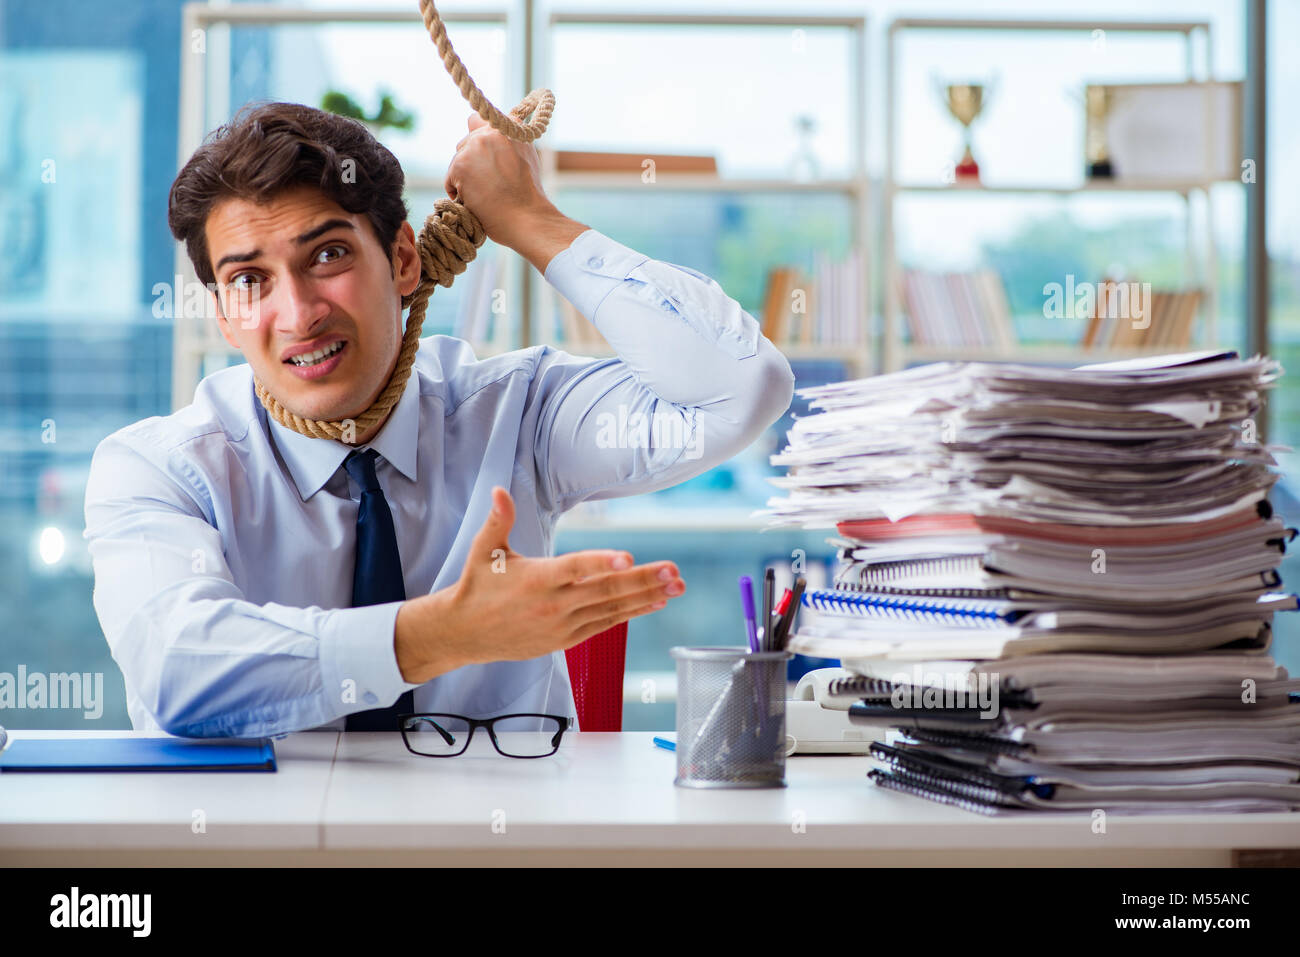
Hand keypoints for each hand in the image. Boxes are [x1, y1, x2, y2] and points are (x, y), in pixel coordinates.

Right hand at [395, 486, 685, 680]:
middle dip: (643, 580)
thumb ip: (498, 520)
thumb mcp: (484, 550)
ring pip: (611, 609)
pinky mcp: (566, 639)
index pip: (575, 567)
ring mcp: (562, 624)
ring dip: (646, 597)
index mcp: (536, 578)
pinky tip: (654, 602)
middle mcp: (553, 604)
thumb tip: (499, 490)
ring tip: (676, 587)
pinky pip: (605, 624)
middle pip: (605, 590)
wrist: (464, 632)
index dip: (602, 561)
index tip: (630, 556)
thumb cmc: (477, 586)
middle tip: (673, 571)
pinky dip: (630, 613)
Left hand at [444, 113, 553, 246]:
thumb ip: (508, 143)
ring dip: (465, 178)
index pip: (478, 122)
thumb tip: (487, 136)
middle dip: (471, 162)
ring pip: (457, 161)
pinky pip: (450, 179)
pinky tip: (477, 201)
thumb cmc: (528, 196)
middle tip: (488, 184)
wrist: (527, 217)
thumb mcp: (526, 157)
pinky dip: (459, 193)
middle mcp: (491, 131)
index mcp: (508, 127)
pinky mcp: (460, 165)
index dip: (480, 142)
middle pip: (465, 143)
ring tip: (485, 194)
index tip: (485, 159)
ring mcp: (474, 146)